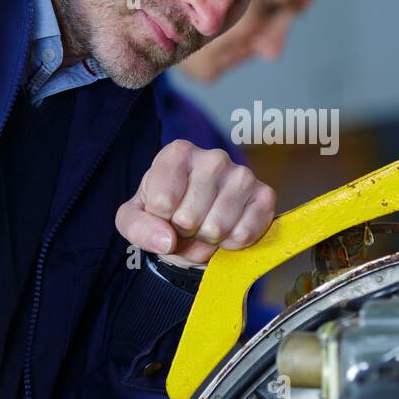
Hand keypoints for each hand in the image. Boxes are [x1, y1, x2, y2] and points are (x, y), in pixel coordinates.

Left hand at [115, 140, 275, 266]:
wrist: (197, 226)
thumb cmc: (163, 215)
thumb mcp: (133, 219)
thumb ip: (138, 227)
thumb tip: (166, 240)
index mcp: (177, 153)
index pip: (162, 202)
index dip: (160, 221)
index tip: (164, 215)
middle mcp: (213, 157)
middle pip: (189, 218)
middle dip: (184, 234)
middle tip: (186, 227)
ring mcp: (242, 175)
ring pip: (216, 229)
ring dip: (206, 242)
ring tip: (204, 230)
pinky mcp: (265, 196)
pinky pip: (243, 236)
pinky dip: (231, 245)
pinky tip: (227, 232)